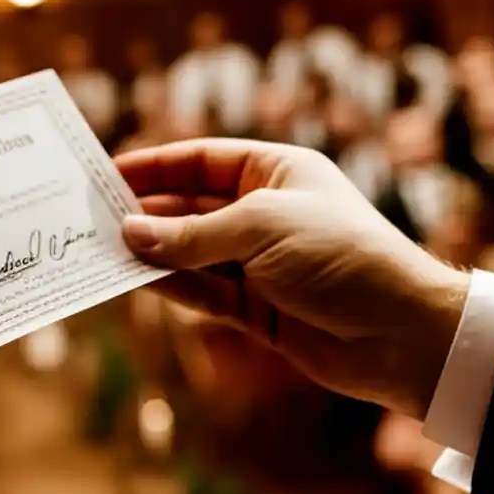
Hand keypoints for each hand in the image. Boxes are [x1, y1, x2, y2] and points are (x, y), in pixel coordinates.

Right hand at [117, 139, 468, 419]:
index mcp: (276, 173)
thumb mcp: (260, 228)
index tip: (108, 171)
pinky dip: (169, 286)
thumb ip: (190, 233)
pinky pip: (201, 291)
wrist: (401, 333)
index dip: (156, 165)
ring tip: (101, 249)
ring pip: (190, 252)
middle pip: (190, 206)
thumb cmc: (342, 257)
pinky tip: (133, 280)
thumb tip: (130, 231)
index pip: (203, 160)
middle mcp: (265, 213)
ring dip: (151, 251)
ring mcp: (259, 262)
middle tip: (92, 215)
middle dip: (146, 211)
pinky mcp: (256, 308)